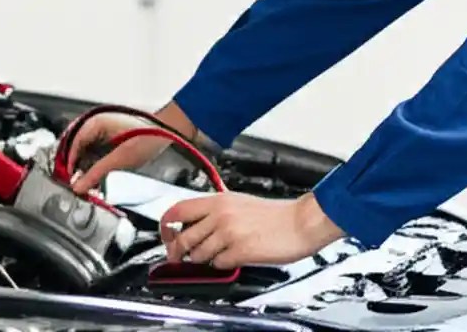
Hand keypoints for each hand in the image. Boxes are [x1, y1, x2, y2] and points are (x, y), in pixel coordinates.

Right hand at [66, 103, 196, 193]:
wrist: (170, 130)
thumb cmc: (150, 135)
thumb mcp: (120, 158)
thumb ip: (97, 173)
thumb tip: (78, 186)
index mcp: (94, 122)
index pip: (71, 145)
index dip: (68, 165)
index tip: (68, 181)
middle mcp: (96, 123)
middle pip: (75, 148)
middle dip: (76, 168)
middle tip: (77, 184)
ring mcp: (102, 129)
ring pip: (85, 151)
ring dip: (85, 167)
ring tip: (87, 183)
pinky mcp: (110, 137)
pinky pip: (95, 151)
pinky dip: (94, 164)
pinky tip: (96, 176)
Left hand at [160, 192, 343, 267]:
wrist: (300, 223)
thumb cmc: (275, 214)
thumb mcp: (239, 202)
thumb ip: (215, 210)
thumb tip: (194, 224)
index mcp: (219, 200)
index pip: (178, 210)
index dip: (166, 226)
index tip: (167, 236)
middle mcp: (221, 215)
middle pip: (183, 237)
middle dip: (179, 252)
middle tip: (180, 257)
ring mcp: (229, 234)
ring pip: (198, 254)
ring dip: (203, 259)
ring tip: (217, 255)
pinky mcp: (240, 251)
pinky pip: (218, 264)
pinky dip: (222, 265)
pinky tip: (233, 258)